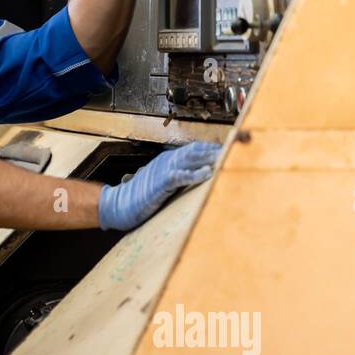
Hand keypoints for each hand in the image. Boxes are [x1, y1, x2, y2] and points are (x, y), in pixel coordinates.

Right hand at [97, 141, 221, 230]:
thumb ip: (178, 177)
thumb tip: (198, 175)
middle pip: (195, 151)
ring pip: (189, 159)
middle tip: (236, 149)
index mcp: (168, 160)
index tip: (232, 149)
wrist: (118, 205)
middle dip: (215, 151)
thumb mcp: (162, 183)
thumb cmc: (140, 197)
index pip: (195, 149)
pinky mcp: (159, 185)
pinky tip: (207, 173)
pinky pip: (179, 176)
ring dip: (209, 158)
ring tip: (226, 158)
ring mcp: (162, 171)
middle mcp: (167, 162)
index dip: (213, 148)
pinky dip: (194, 173)